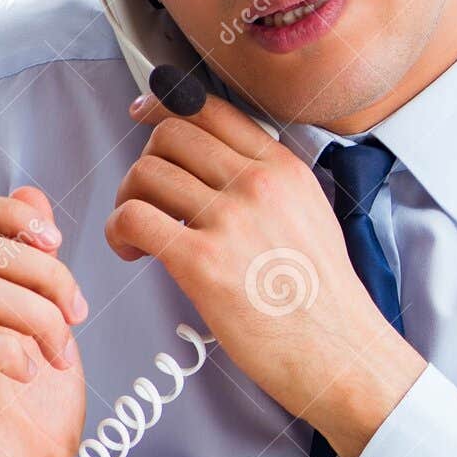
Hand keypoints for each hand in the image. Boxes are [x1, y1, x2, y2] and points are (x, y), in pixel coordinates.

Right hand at [0, 185, 88, 456]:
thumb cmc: (41, 403)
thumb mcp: (52, 317)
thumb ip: (37, 260)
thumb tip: (31, 191)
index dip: (11, 214)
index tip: (56, 243)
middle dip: (50, 278)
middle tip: (77, 318)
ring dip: (42, 319)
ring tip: (60, 354)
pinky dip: (15, 353)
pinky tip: (34, 374)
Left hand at [108, 96, 425, 456]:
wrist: (338, 350)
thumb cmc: (322, 298)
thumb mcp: (310, 213)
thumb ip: (268, 183)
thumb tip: (214, 166)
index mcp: (283, 167)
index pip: (211, 108)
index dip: (165, 105)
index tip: (144, 113)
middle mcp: (257, 183)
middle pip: (170, 135)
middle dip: (145, 162)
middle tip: (146, 196)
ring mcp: (230, 220)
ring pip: (145, 173)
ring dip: (127, 200)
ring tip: (139, 233)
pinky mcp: (202, 262)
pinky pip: (133, 218)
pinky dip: (118, 232)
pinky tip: (132, 253)